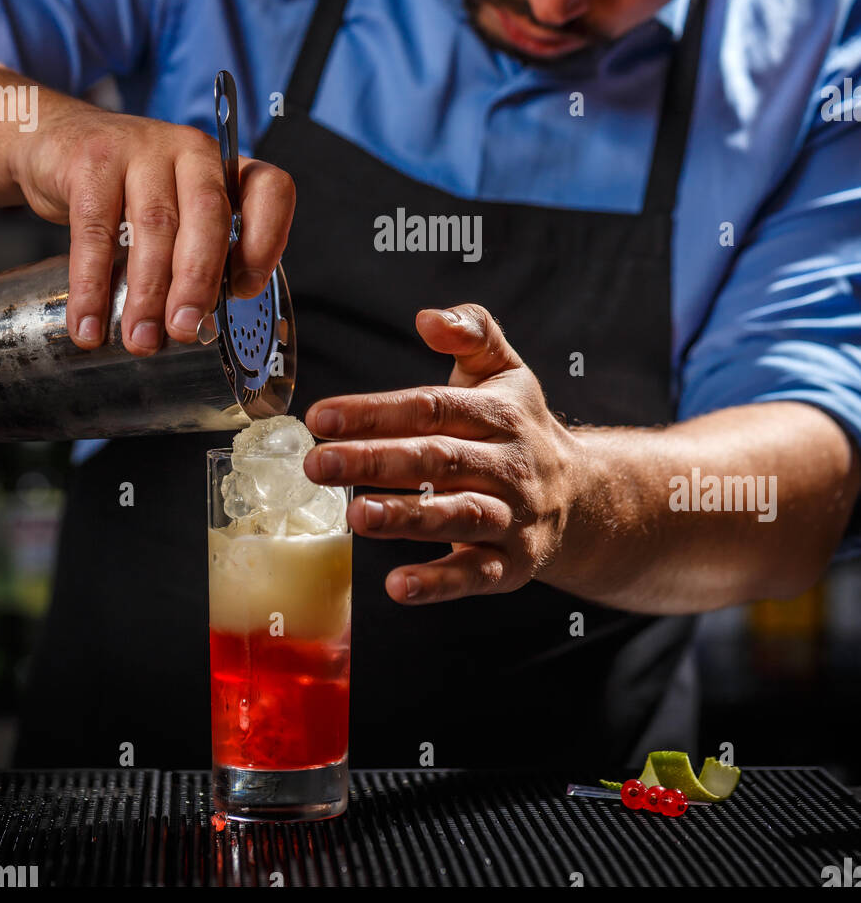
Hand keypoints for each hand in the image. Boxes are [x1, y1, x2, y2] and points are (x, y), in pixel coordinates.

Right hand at [7, 75, 294, 353]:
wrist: (56, 143)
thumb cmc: (127, 192)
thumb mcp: (175, 212)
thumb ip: (196, 253)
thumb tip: (198, 322)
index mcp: (225, 167)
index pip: (270, 189)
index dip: (268, 239)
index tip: (246, 290)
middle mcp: (192, 151)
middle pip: (209, 215)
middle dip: (199, 280)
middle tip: (185, 329)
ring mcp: (143, 149)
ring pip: (155, 225)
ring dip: (148, 292)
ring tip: (141, 339)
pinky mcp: (92, 160)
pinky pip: (94, 231)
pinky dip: (92, 285)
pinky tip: (90, 324)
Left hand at [303, 304, 576, 604]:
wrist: (584, 494)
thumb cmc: (521, 427)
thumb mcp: (504, 370)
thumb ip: (471, 331)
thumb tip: (429, 317)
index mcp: (500, 412)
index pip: (432, 407)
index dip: (376, 411)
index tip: (321, 417)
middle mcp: (508, 464)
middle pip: (438, 458)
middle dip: (375, 461)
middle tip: (318, 464)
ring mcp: (512, 516)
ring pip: (458, 516)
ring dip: (406, 517)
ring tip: (356, 515)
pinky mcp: (512, 564)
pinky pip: (475, 575)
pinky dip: (438, 583)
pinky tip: (397, 585)